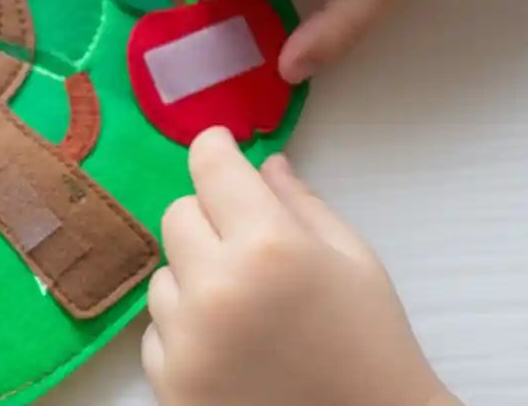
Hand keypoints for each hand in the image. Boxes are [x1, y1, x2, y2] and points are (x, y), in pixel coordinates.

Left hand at [142, 128, 454, 405]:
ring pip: (164, 273)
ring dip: (195, 279)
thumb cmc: (371, 344)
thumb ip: (301, 204)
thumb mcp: (354, 262)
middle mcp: (216, 287)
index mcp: (269, 247)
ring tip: (247, 309)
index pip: (211, 167)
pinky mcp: (168, 380)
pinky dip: (185, 331)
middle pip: (177, 215)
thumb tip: (262, 160)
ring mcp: (186, 338)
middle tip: (247, 245)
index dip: (214, 149)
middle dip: (209, 219)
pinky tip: (231, 347)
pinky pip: (157, 329)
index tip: (219, 148)